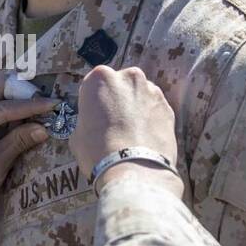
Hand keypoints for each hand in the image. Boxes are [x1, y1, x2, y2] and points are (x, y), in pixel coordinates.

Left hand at [0, 78, 57, 233]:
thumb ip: (19, 141)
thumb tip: (45, 128)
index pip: (4, 106)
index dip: (32, 105)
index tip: (55, 103)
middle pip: (0, 87)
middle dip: (26, 93)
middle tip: (48, 104)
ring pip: (0, 92)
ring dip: (21, 98)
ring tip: (42, 110)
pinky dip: (14, 107)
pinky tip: (28, 117)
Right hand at [70, 66, 180, 197]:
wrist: (133, 168)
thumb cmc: (98, 151)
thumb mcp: (77, 134)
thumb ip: (87, 119)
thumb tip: (93, 124)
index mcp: (100, 78)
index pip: (94, 85)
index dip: (93, 102)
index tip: (94, 116)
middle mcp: (128, 77)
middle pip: (120, 85)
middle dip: (117, 100)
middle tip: (113, 123)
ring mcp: (151, 90)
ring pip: (140, 95)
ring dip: (136, 108)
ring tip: (131, 133)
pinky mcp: (168, 107)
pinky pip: (155, 110)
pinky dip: (151, 119)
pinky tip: (144, 138)